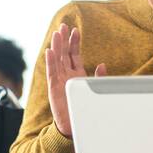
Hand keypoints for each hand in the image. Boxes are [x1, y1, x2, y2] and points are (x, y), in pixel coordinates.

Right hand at [44, 22, 107, 137]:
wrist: (74, 127)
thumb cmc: (83, 109)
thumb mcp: (94, 91)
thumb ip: (98, 78)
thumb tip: (102, 65)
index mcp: (75, 75)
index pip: (73, 55)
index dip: (74, 42)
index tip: (76, 30)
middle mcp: (65, 76)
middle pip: (63, 54)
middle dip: (63, 40)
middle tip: (63, 25)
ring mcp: (58, 81)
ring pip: (56, 60)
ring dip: (56, 46)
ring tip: (57, 33)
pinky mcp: (53, 88)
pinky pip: (51, 72)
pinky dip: (50, 61)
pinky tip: (50, 51)